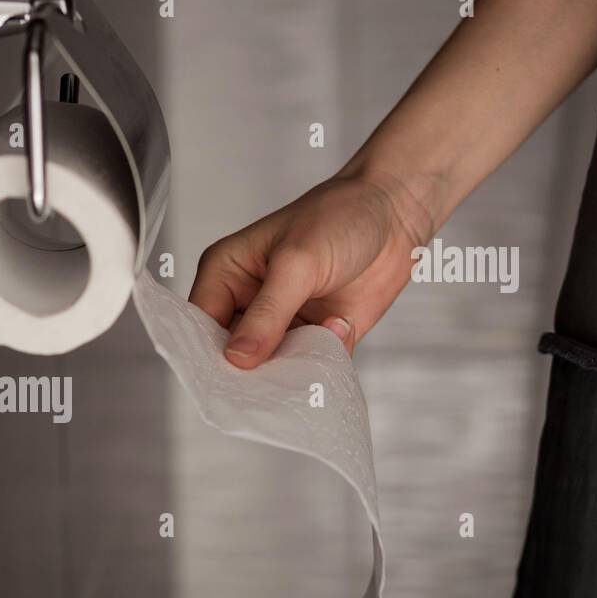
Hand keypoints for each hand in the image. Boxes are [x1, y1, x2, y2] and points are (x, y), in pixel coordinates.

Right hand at [188, 169, 433, 367]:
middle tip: (267, 383)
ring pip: (271, 368)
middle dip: (250, 371)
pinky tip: (336, 337)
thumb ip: (267, 313)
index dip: (206, 356)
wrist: (396, 214)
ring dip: (291, 368)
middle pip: (232, 355)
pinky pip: (308, 368)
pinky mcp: (314, 337)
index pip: (200, 326)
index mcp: (226, 275)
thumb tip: (238, 358)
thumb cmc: (339, 216)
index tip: (222, 383)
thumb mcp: (297, 262)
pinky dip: (321, 364)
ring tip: (310, 354)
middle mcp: (248, 303)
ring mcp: (281, 324)